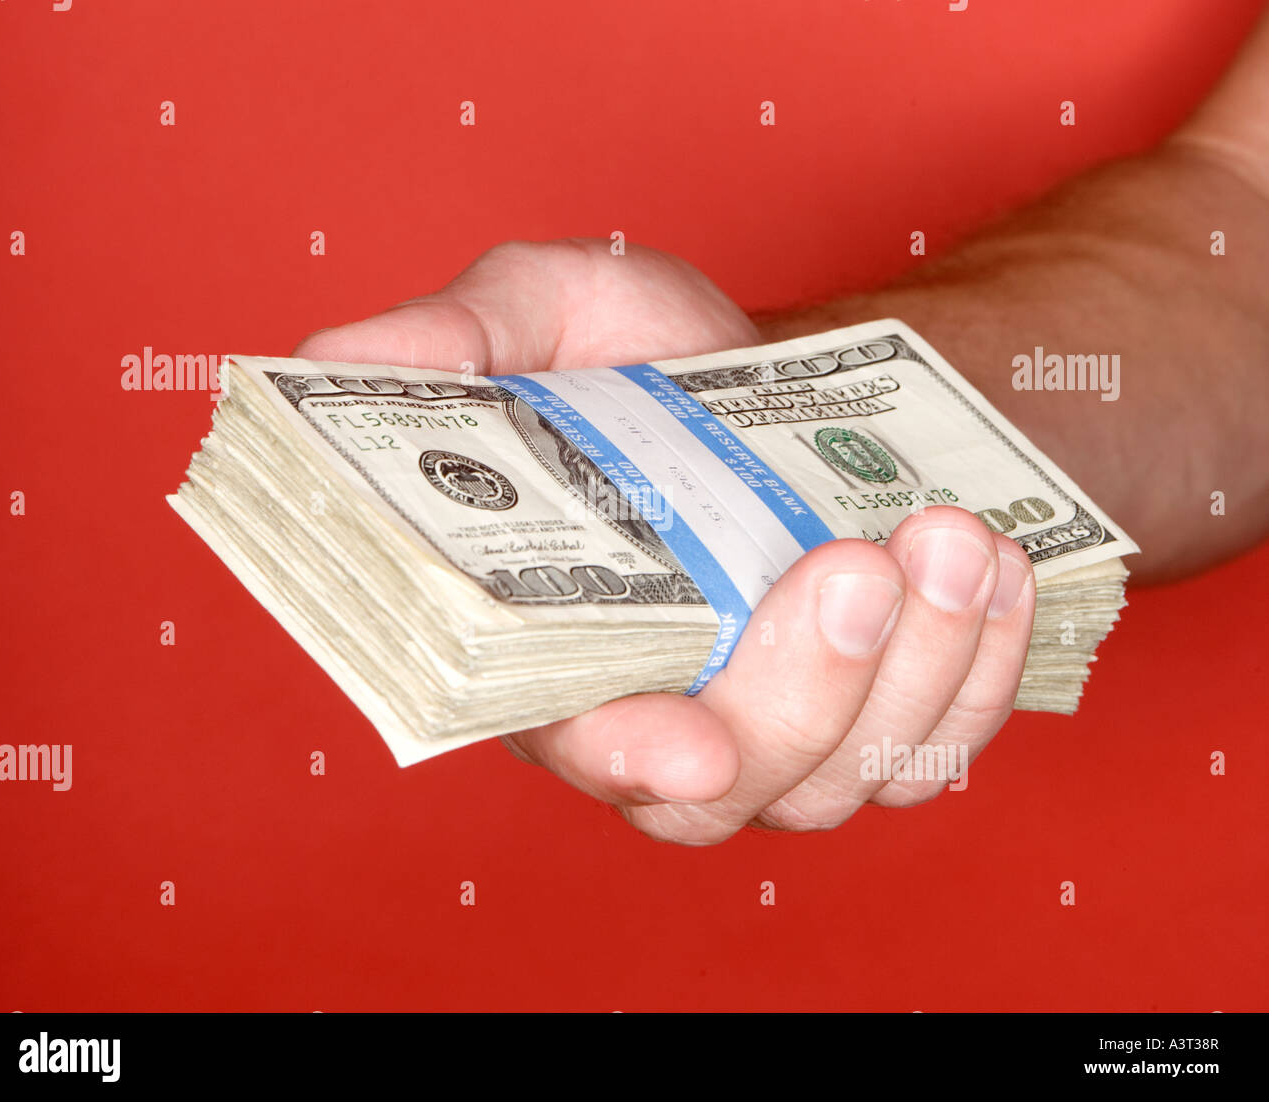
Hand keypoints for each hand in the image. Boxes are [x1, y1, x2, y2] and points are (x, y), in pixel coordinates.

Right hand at [295, 238, 1035, 843]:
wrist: (786, 384)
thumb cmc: (650, 363)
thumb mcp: (551, 312)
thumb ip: (455, 339)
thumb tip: (326, 364)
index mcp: (560, 648)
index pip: (575, 744)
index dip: (624, 764)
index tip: (685, 749)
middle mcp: (667, 714)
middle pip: (732, 789)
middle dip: (805, 692)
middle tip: (857, 564)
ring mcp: (783, 732)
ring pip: (850, 779)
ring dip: (921, 668)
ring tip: (951, 535)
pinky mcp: (882, 721)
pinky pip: (945, 743)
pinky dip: (987, 668)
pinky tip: (998, 571)